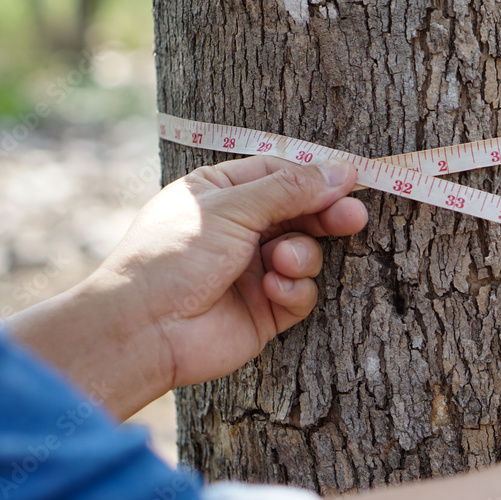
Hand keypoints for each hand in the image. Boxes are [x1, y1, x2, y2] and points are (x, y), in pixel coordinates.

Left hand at [94, 156, 366, 393]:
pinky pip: (300, 293)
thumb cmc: (174, 255)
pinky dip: (293, 289)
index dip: (316, 179)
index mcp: (222, 193)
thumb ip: (290, 189)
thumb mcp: (231, 207)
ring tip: (282, 263)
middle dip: (326, 216)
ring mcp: (254, 271)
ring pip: (305, 254)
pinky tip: (273, 290)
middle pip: (301, 214)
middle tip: (354, 218)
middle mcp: (240, 230)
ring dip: (301, 256)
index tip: (351, 182)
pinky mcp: (266, 310)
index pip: (281, 176)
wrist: (147, 328)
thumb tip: (342, 171)